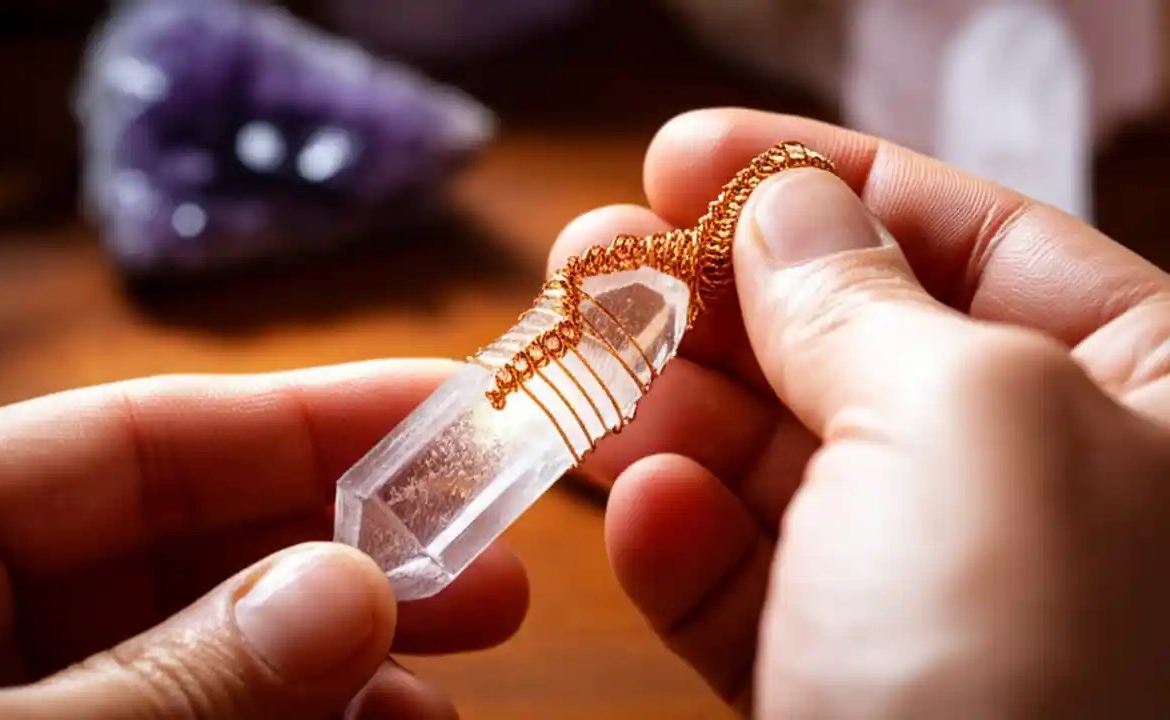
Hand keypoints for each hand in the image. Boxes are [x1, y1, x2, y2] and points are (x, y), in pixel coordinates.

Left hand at [0, 360, 527, 717]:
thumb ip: (168, 689)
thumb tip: (348, 589)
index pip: (130, 444)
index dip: (302, 419)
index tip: (444, 415)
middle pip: (186, 548)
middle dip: (343, 552)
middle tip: (485, 569)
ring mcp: (1, 712)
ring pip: (200, 656)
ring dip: (332, 670)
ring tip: (444, 694)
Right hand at [551, 110, 1169, 715]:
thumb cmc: (1042, 677)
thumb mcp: (965, 423)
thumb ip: (864, 297)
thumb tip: (789, 208)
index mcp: (1151, 399)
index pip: (973, 240)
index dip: (824, 183)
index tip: (689, 157)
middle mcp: (1047, 496)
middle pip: (852, 348)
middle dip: (713, 297)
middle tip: (593, 258)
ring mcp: (938, 603)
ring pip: (780, 469)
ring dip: (669, 412)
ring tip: (573, 364)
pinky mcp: (845, 693)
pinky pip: (751, 587)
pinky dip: (684, 542)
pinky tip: (641, 506)